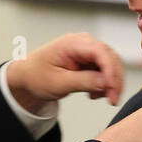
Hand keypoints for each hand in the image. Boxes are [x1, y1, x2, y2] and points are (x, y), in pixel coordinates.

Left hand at [5, 32, 124, 112]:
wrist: (27, 77)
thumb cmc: (36, 76)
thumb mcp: (58, 83)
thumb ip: (83, 81)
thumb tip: (106, 83)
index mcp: (72, 43)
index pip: (100, 51)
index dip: (110, 70)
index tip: (112, 88)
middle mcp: (82, 43)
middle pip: (110, 57)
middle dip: (114, 79)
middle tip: (112, 99)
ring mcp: (86, 50)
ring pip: (110, 64)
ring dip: (110, 82)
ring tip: (98, 97)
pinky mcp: (89, 59)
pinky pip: (105, 69)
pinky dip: (104, 83)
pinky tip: (94, 93)